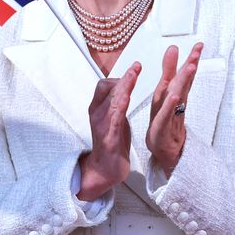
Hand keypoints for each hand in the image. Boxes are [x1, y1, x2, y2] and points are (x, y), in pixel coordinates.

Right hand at [77, 63, 139, 200]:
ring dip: (124, 86)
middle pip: (107, 88)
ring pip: (112, 100)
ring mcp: (102, 125)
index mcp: (98, 109)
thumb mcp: (114, 118)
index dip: (119, 77)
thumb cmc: (112, 142)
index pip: (104, 85)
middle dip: (124, 76)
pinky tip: (126, 98)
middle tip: (137, 65)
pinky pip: (114, 118)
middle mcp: (97, 114)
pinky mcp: (109, 137)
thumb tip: (122, 86)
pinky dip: (120, 106)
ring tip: (134, 74)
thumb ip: (116, 103)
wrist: (105, 169)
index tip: (134, 71)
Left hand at [146, 43, 202, 175]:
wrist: (164, 149)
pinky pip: (167, 116)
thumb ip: (169, 71)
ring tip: (190, 67)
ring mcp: (171, 116)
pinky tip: (174, 96)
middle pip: (185, 83)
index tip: (199, 45)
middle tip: (197, 51)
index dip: (191, 59)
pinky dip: (170, 106)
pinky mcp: (162, 128)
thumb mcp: (164, 92)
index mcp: (174, 94)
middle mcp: (175, 104)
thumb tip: (173, 48)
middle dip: (191, 66)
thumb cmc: (164, 119)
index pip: (185, 75)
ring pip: (178, 97)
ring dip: (184, 82)